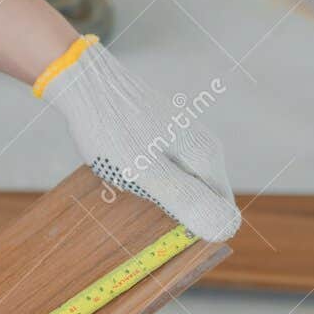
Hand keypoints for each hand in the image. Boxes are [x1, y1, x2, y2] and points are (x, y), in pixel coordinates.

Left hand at [37, 37, 240, 241]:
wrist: (85, 82)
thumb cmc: (112, 129)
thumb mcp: (146, 172)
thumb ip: (185, 199)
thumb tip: (227, 229)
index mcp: (207, 157)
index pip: (221, 210)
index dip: (195, 229)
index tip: (160, 230)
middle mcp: (205, 146)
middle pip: (203, 197)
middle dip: (175, 211)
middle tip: (137, 201)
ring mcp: (186, 138)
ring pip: (183, 183)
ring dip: (158, 194)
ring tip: (126, 180)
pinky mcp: (166, 134)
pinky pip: (167, 168)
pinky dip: (147, 178)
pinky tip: (123, 169)